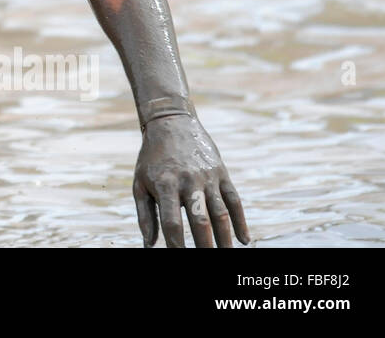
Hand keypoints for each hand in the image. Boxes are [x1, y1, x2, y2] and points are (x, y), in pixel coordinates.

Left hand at [133, 114, 249, 246]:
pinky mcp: (222, 173)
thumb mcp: (140, 183)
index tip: (178, 257)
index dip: (176, 244)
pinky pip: (234, 200)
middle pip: (200, 221)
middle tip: (208, 261)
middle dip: (205, 246)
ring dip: (226, 238)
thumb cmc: (152, 159)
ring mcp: (208, 176)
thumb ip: (145, 216)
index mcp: (165, 184)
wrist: (171, 123)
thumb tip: (149, 246)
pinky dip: (241, 221)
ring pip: (221, 213)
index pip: (172, 222)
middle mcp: (188, 180)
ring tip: (226, 255)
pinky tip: (244, 240)